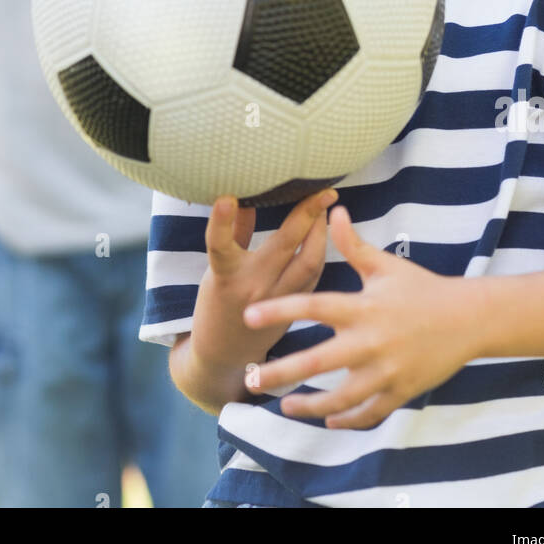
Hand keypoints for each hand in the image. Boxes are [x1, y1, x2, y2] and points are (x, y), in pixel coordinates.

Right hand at [190, 188, 339, 380]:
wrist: (226, 354)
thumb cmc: (217, 302)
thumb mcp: (216, 269)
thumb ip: (234, 233)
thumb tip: (245, 196)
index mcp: (225, 275)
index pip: (220, 245)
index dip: (221, 222)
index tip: (226, 197)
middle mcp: (252, 287)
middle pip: (284, 245)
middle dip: (307, 214)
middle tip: (322, 189)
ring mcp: (277, 300)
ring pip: (309, 261)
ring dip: (321, 231)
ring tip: (327, 206)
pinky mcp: (294, 309)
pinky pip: (314, 274)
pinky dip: (320, 250)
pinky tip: (324, 232)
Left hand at [241, 204, 481, 428]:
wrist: (469, 319)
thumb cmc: (422, 288)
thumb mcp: (386, 266)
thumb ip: (354, 245)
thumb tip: (333, 209)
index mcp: (363, 307)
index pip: (313, 306)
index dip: (279, 309)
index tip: (249, 315)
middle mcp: (370, 342)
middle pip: (316, 362)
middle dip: (280, 372)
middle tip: (249, 378)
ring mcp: (386, 372)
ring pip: (339, 398)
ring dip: (309, 405)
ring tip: (284, 406)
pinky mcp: (400, 393)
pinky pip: (369, 414)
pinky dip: (347, 420)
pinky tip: (328, 421)